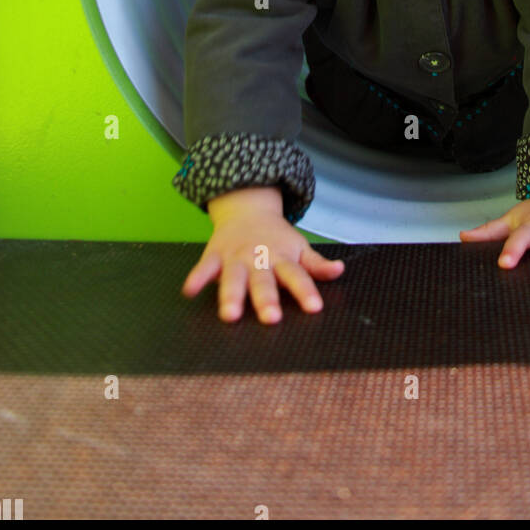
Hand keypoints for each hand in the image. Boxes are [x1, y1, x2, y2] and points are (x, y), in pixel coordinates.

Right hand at [181, 188, 344, 323]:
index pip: (297, 276)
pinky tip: (190, 291)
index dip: (305, 291)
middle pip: (264, 282)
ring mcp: (235, 258)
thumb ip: (316, 264)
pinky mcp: (214, 256)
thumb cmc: (277, 238)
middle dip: (267, 300)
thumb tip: (339, 271)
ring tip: (230, 315)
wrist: (248, 210)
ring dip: (231, 296)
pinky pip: (204, 268)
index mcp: (282, 258)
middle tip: (271, 318)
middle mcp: (259, 259)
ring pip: (233, 279)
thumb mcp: (300, 247)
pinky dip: (196, 278)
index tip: (314, 308)